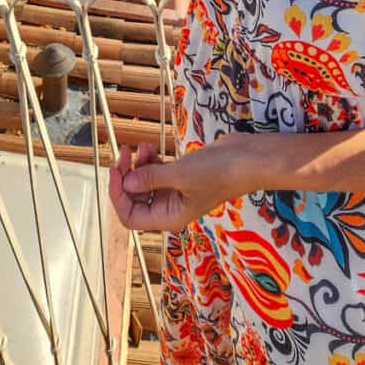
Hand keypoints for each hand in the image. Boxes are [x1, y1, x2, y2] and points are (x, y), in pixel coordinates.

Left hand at [108, 135, 256, 231]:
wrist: (248, 158)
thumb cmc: (219, 171)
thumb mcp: (180, 175)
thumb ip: (150, 179)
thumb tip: (125, 183)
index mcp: (170, 218)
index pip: (131, 217)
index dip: (118, 196)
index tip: (115, 171)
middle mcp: (170, 208)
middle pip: (135, 199)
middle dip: (126, 176)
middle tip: (125, 153)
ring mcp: (176, 192)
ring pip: (145, 183)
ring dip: (138, 165)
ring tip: (142, 147)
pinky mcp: (182, 176)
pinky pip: (156, 172)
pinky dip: (150, 161)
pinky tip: (151, 148)